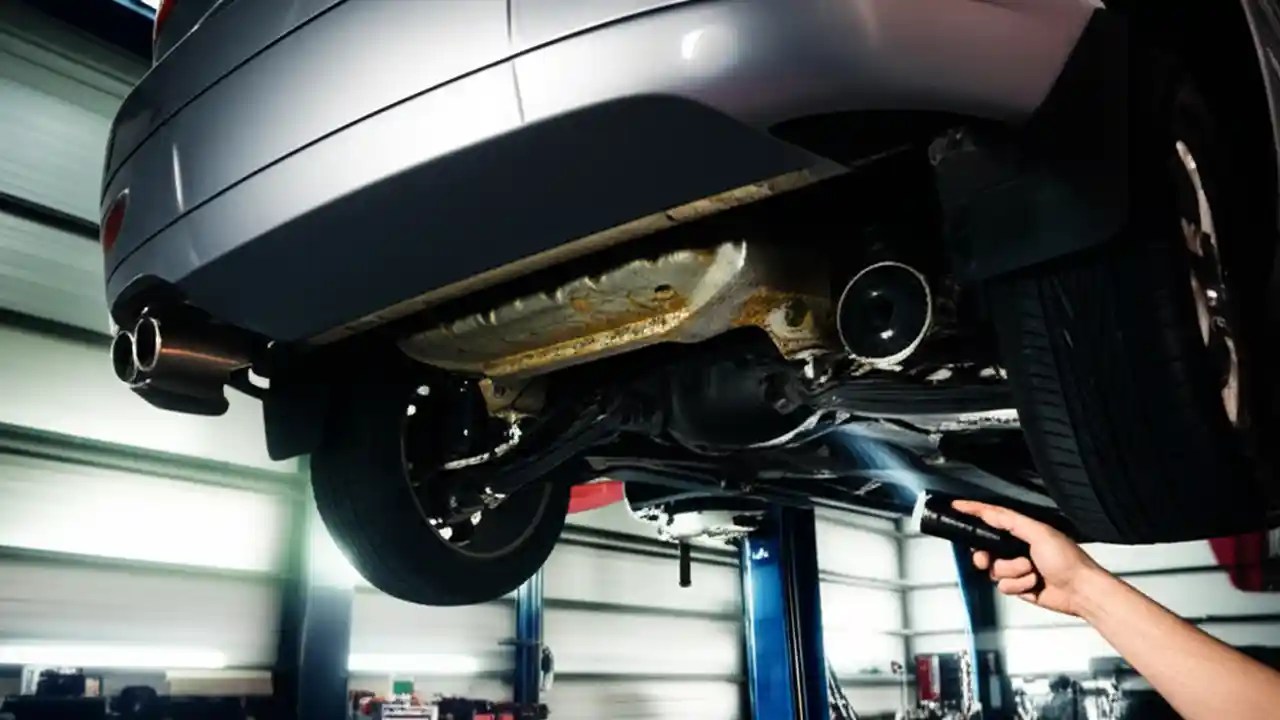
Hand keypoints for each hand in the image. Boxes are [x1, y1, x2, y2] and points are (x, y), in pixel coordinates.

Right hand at [952, 500, 1104, 616]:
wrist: (1080, 591)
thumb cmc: (1068, 561)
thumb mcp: (1039, 533)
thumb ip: (1011, 522)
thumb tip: (989, 512)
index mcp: (1023, 529)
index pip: (992, 516)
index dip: (973, 511)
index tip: (956, 507)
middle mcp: (1017, 547)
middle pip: (984, 547)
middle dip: (985, 555)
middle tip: (987, 557)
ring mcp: (1017, 567)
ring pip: (993, 569)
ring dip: (1011, 572)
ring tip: (1030, 571)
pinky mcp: (1019, 585)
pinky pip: (1003, 586)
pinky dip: (1017, 586)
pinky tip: (1033, 584)